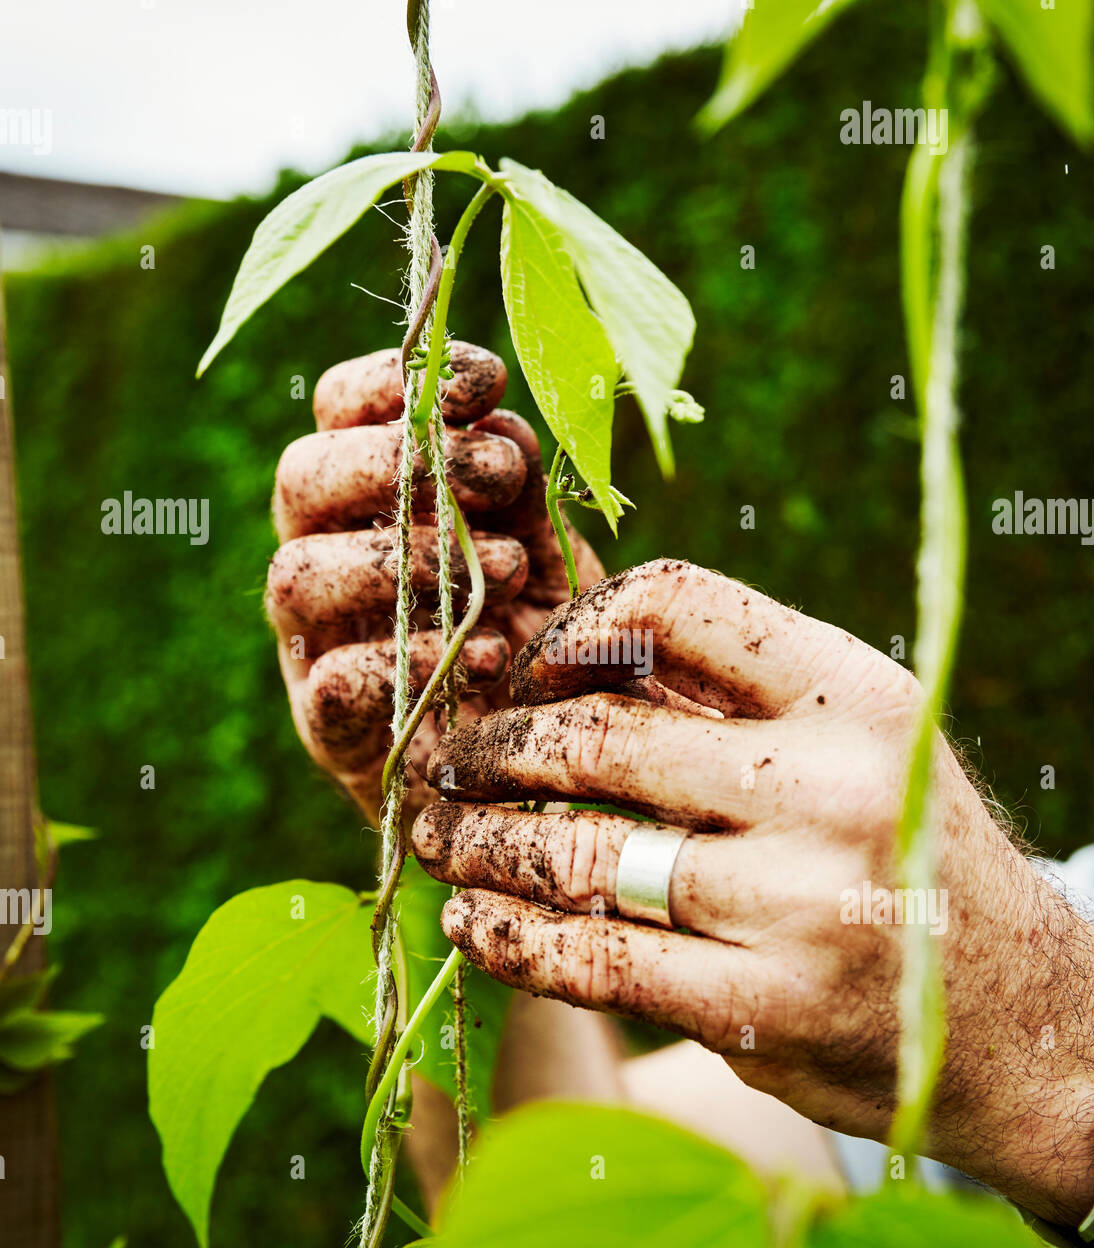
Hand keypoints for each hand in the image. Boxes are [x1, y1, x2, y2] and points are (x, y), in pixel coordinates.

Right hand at [265, 341, 602, 822]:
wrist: (548, 773)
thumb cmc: (541, 641)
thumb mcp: (546, 547)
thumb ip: (515, 485)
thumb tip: (494, 420)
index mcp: (368, 500)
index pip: (338, 411)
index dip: (393, 380)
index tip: (483, 381)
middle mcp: (327, 560)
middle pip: (302, 478)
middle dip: (399, 461)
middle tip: (497, 478)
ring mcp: (317, 646)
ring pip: (298, 574)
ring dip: (408, 559)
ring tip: (507, 572)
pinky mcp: (333, 731)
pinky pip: (334, 682)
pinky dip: (413, 660)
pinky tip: (487, 657)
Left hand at [412, 558, 1093, 1223]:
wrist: (1025, 1021)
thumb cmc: (912, 856)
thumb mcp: (861, 742)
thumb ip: (731, 693)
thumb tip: (565, 640)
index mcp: (854, 691)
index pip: (676, 601)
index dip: (573, 625)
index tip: (527, 665)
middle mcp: (830, 784)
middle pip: (602, 734)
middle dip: (494, 745)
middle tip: (443, 757)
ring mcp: (796, 900)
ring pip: (579, 850)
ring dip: (478, 843)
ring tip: (435, 836)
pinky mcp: (763, 1008)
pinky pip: (593, 960)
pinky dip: (511, 939)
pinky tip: (472, 924)